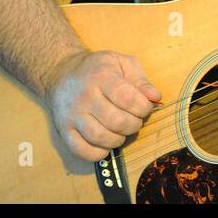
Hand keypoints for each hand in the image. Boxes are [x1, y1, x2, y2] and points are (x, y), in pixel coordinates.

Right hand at [44, 50, 161, 162]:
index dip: (143, 108)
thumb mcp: (122, 64)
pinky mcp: (64, 131)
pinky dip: (99, 153)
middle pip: (116, 121)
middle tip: (135, 120)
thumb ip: (141, 80)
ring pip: (100, 138)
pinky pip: (82, 151)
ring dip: (119, 139)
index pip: (127, 99)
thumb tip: (156, 98)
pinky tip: (106, 143)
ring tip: (122, 131)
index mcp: (102, 77)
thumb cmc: (98, 69)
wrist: (61, 74)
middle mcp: (85, 97)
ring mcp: (73, 116)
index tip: (145, 107)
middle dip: (134, 125)